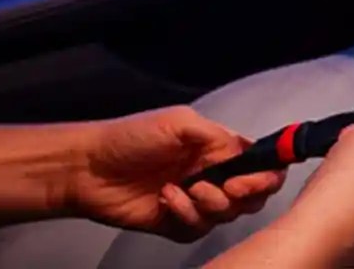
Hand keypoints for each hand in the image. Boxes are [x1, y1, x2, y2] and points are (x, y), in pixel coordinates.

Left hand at [69, 106, 285, 241]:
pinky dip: (187, 216)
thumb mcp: (179, 122)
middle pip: (253, 196)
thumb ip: (218, 136)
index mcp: (219, 149)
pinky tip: (166, 199)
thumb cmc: (131, 137)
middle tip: (225, 187)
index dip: (265, 175)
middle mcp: (214, 176)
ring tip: (183, 188)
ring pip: (228, 215)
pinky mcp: (177, 224)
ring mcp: (196, 202)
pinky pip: (199, 230)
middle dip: (245, 194)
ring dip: (209, 203)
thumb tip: (245, 153)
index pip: (261, 164)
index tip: (245, 178)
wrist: (88, 168)